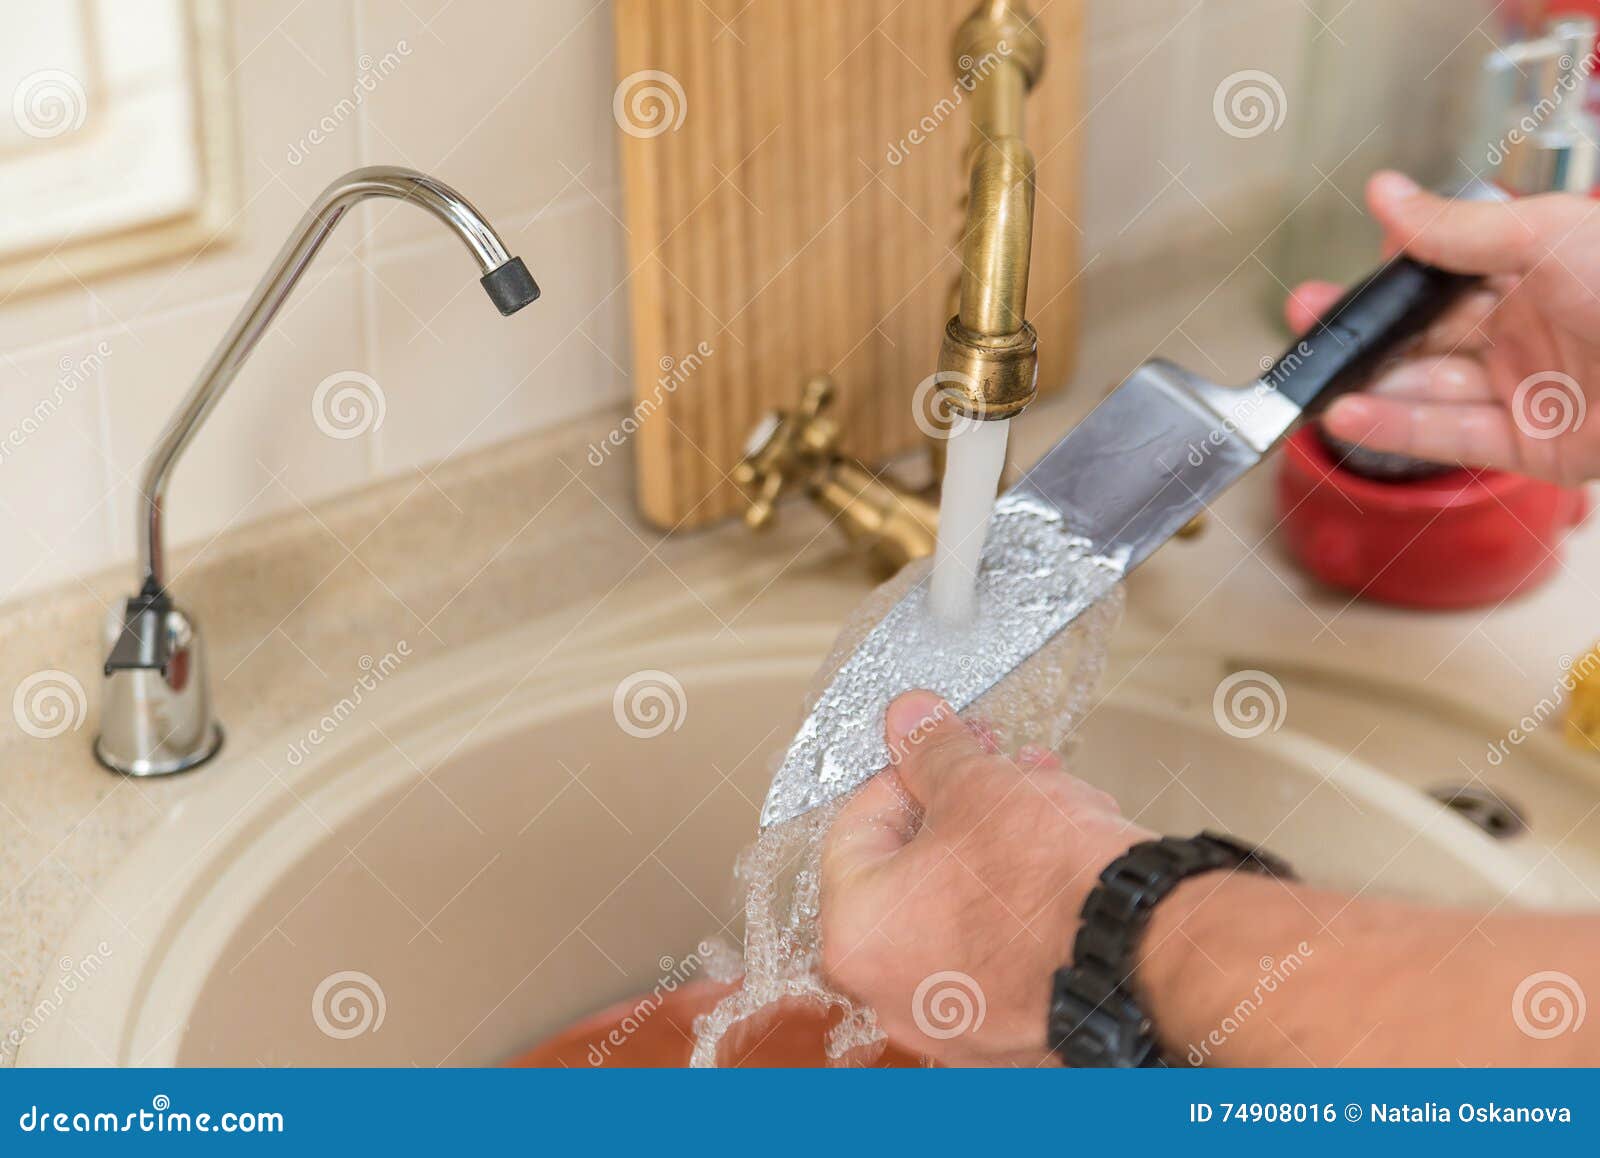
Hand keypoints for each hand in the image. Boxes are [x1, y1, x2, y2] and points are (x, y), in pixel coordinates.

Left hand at [819, 690, 1151, 1065]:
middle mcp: (892, 993)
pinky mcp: (1011, 1035)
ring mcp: (954, 1023)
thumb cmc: (1051, 885)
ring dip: (999, 846)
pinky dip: (1021, 903)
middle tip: (998, 772)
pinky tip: (1063, 859)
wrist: (1146, 950)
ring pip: (962, 907)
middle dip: (963, 807)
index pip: (855, 828)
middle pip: (913, 870)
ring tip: (1050, 803)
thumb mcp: (977, 787)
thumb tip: (908, 721)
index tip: (938, 753)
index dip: (904, 775)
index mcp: (856, 935)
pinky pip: (1000, 950)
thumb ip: (929, 752)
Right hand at [1290, 171, 1599, 485]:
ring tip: (1316, 382)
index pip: (1442, 275)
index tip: (1338, 280)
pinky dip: (1397, 428)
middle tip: (1307, 327)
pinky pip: (1453, 438)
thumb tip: (1387, 195)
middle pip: (1425, 337)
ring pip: (1430, 390)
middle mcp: (1531, 330)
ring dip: (1368, 387)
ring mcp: (1530, 391)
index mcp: (1540, 270)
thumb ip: (1456, 230)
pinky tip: (1351, 414)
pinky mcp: (1534, 448)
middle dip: (1362, 335)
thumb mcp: (1547, 236)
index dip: (1388, 281)